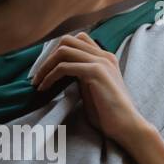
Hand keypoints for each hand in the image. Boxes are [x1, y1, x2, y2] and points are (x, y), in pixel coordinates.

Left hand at [32, 32, 149, 148]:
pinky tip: (45, 87)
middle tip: (39, 75)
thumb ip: (81, 75)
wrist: (126, 124)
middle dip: (48, 56)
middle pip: (68, 40)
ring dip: (45, 66)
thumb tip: (60, 72)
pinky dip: (50, 76)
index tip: (47, 69)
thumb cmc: (108, 112)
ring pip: (63, 50)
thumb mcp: (92, 88)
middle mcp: (104, 55)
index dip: (57, 51)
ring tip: (38, 82)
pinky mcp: (95, 72)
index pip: (78, 40)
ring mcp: (101, 62)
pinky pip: (64, 66)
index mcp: (105, 58)